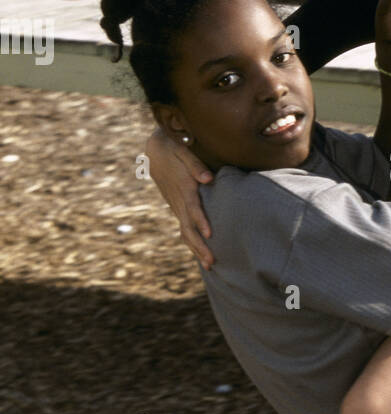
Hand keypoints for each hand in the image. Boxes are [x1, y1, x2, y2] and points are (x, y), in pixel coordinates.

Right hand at [145, 127, 214, 269]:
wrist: (155, 149)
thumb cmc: (174, 147)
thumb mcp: (183, 150)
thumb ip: (195, 164)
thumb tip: (208, 179)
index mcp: (183, 187)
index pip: (192, 208)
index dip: (200, 221)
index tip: (210, 235)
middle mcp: (178, 200)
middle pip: (188, 227)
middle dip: (199, 246)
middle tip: (212, 262)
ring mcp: (176, 205)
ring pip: (185, 231)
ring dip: (196, 249)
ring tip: (210, 265)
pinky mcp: (176, 207)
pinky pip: (184, 228)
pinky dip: (191, 242)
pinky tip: (201, 253)